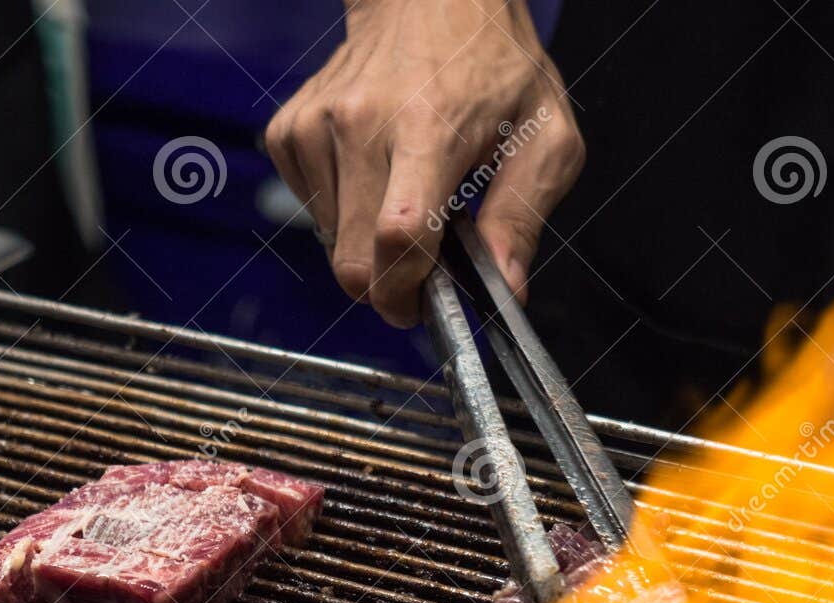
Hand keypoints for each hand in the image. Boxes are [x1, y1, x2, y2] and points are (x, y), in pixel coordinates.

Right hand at [266, 0, 584, 327]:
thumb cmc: (491, 65)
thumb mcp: (544, 134)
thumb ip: (524, 216)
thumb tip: (505, 288)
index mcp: (430, 127)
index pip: (398, 236)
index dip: (405, 293)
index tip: (421, 306)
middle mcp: (362, 124)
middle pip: (352, 261)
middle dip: (385, 283)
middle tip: (422, 258)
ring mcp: (317, 126)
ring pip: (330, 242)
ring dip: (365, 239)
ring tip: (404, 188)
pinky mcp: (289, 131)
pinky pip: (310, 210)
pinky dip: (341, 210)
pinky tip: (372, 171)